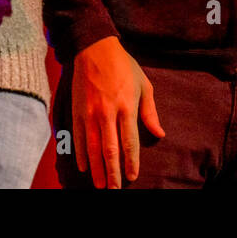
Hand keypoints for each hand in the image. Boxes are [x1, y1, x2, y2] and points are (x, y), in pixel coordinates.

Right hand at [72, 36, 164, 187]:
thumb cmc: (123, 66)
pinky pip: (78, 137)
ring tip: (99, 185)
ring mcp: (90, 113)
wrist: (94, 48)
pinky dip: (81, 154)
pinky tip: (84, 167)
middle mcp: (108, 112)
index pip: (129, 142)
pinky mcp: (77, 110)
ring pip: (93, 148)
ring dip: (97, 168)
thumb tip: (159, 133)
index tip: (132, 176)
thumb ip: (150, 111)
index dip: (131, 162)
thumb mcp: (143, 84)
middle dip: (112, 173)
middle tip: (114, 189)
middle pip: (110, 150)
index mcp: (127, 106)